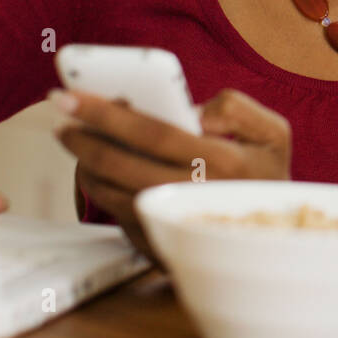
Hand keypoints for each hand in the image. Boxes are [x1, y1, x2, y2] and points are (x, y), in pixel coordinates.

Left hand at [51, 88, 292, 264]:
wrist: (275, 237)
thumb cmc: (268, 177)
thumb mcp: (274, 133)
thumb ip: (237, 106)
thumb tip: (193, 108)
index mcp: (224, 162)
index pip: (153, 132)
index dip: (107, 113)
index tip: (75, 96)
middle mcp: (194, 195)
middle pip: (120, 163)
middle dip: (82, 136)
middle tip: (61, 115)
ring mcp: (174, 223)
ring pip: (109, 191)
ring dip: (84, 162)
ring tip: (78, 139)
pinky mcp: (160, 242)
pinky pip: (115, 213)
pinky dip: (99, 188)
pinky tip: (98, 168)